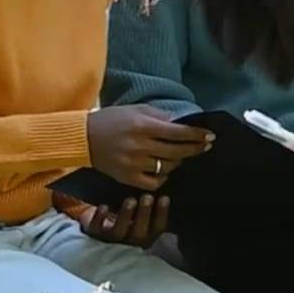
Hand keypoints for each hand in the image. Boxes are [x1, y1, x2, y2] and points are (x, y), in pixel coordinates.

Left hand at [55, 186, 170, 245]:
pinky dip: (100, 218)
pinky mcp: (95, 234)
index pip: (157, 228)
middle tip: (147, 197)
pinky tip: (104, 206)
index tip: (164, 197)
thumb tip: (163, 184)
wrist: (98, 221)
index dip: (162, 214)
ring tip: (130, 200)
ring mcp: (111, 239)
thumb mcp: (140, 212)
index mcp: (145, 235)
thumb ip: (151, 204)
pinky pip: (97, 229)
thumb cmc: (125, 214)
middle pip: (139, 232)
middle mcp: (130, 240)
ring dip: (125, 216)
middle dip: (144, 215)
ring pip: (119, 232)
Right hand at [85, 106, 212, 191]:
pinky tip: (165, 171)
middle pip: (177, 152)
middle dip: (194, 149)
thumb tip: (180, 123)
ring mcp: (133, 164)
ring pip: (167, 168)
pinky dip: (163, 178)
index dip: (196, 135)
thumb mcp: (136, 109)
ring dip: (178, 162)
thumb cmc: (112, 120)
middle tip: (205, 146)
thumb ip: (159, 116)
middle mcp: (140, 145)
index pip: (177, 132)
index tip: (210, 136)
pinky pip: (153, 183)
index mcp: (143, 126)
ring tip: (181, 156)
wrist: (83, 138)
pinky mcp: (127, 177)